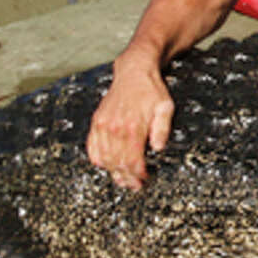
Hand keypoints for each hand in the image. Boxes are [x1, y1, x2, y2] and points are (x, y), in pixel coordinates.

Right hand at [87, 56, 174, 190]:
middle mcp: (115, 128)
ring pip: (104, 159)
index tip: (145, 180)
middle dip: (128, 178)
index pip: (133, 161)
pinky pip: (92, 148)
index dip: (139, 175)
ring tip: (123, 180)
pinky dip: (98, 159)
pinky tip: (107, 165)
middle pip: (118, 163)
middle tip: (135, 186)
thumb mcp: (165, 107)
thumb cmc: (151, 90)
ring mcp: (103, 125)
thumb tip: (158, 149)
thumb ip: (162, 129)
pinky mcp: (96, 122)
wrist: (134, 71)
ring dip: (113, 172)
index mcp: (133, 127)